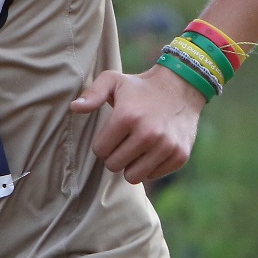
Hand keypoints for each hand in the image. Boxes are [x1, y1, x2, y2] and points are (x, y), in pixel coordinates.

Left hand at [70, 65, 205, 183]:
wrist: (182, 86)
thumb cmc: (141, 87)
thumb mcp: (114, 81)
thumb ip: (92, 94)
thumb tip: (75, 108)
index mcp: (127, 117)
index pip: (100, 150)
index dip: (102, 144)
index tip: (111, 135)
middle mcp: (148, 133)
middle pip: (114, 166)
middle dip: (115, 156)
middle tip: (124, 142)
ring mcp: (166, 146)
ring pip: (133, 176)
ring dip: (130, 165)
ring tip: (136, 149)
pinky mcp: (179, 155)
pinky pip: (152, 176)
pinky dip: (150, 166)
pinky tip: (152, 150)